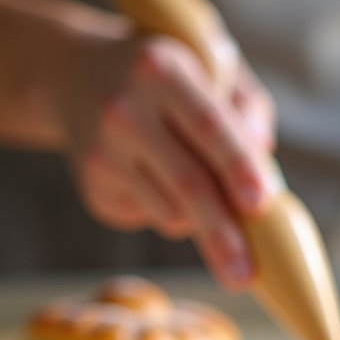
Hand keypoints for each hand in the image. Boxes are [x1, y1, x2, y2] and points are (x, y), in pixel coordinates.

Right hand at [57, 33, 277, 289]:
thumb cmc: (166, 78)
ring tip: (204, 189)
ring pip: (170, 212)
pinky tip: (157, 177)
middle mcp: (124, 110)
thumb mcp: (208, 66)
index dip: (237, 166)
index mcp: (160, 69)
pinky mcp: (92, 186)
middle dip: (222, 234)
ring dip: (202, 219)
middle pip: (187, 183)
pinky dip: (171, 212)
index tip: (261, 202)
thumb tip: (263, 157)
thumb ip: (246, 106)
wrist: (76, 77)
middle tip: (247, 274)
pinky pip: (150, 219)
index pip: (207, 124)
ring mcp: (102, 151)